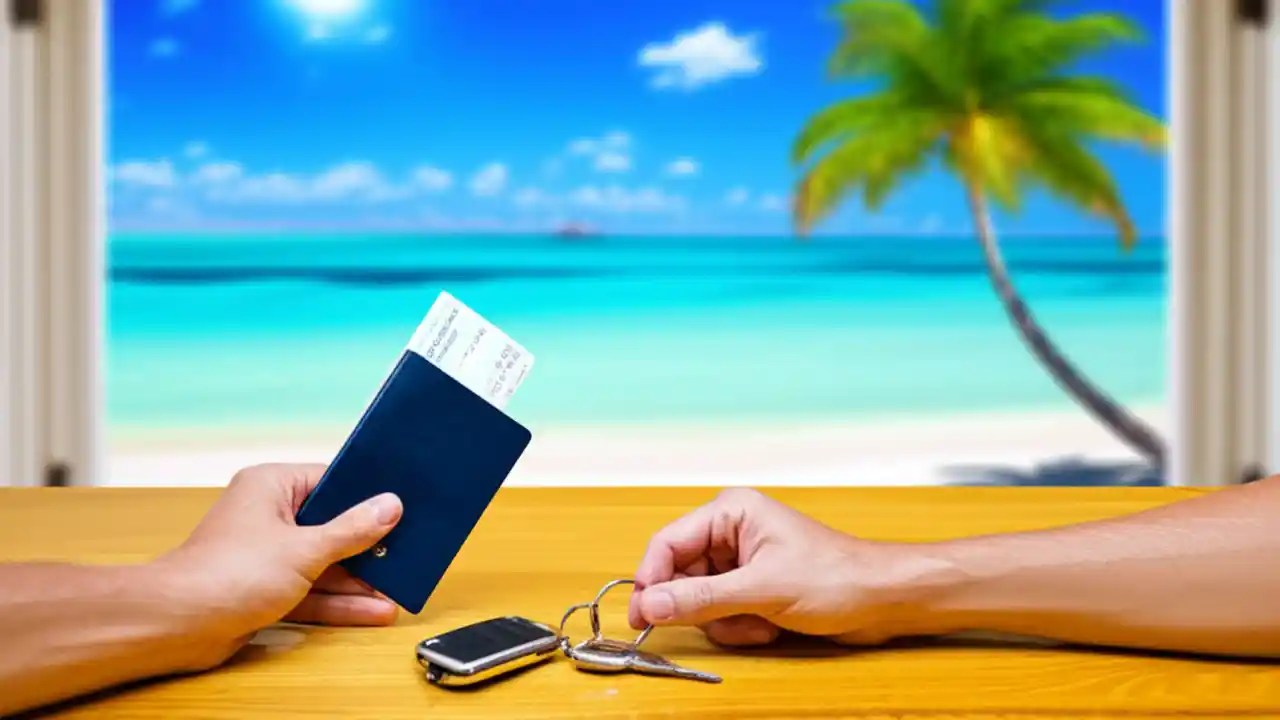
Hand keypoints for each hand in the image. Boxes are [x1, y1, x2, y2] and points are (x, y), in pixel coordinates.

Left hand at [152, 463, 402, 667]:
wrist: (177, 625)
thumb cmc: (229, 573)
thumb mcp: (305, 549)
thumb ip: (351, 530)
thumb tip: (389, 506)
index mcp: (272, 487)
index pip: (330, 481)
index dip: (366, 495)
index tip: (402, 504)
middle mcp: (268, 515)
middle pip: (330, 524)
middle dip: (366, 544)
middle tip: (406, 549)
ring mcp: (267, 553)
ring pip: (323, 561)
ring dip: (357, 579)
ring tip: (397, 589)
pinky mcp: (265, 588)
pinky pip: (311, 589)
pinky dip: (338, 600)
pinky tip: (373, 610)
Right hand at [629, 488, 915, 646]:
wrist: (880, 599)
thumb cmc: (836, 578)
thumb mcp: (762, 590)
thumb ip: (701, 598)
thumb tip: (651, 605)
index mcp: (730, 512)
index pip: (667, 543)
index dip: (649, 580)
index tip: (641, 616)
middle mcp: (730, 532)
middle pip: (679, 574)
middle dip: (700, 606)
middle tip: (719, 622)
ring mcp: (740, 561)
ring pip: (698, 599)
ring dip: (725, 620)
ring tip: (759, 621)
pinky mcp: (750, 586)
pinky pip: (719, 612)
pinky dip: (739, 626)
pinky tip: (768, 625)